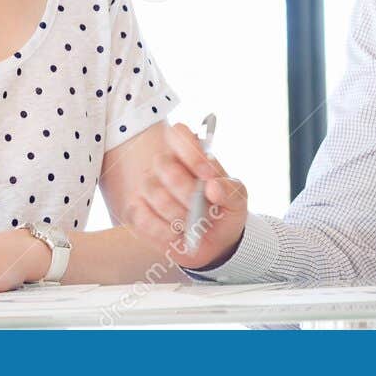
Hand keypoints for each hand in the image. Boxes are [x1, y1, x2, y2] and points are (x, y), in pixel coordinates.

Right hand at [124, 122, 248, 268]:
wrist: (215, 242)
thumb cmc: (224, 211)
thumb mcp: (237, 200)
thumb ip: (229, 189)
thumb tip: (213, 186)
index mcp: (191, 153)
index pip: (178, 133)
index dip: (191, 152)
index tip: (207, 174)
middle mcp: (166, 165)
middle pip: (164, 164)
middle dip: (187, 190)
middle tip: (203, 207)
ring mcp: (149, 187)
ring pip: (155, 192)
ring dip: (178, 214)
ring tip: (193, 224)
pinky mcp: (137, 211)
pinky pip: (143, 217)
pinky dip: (164, 231)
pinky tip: (176, 234)